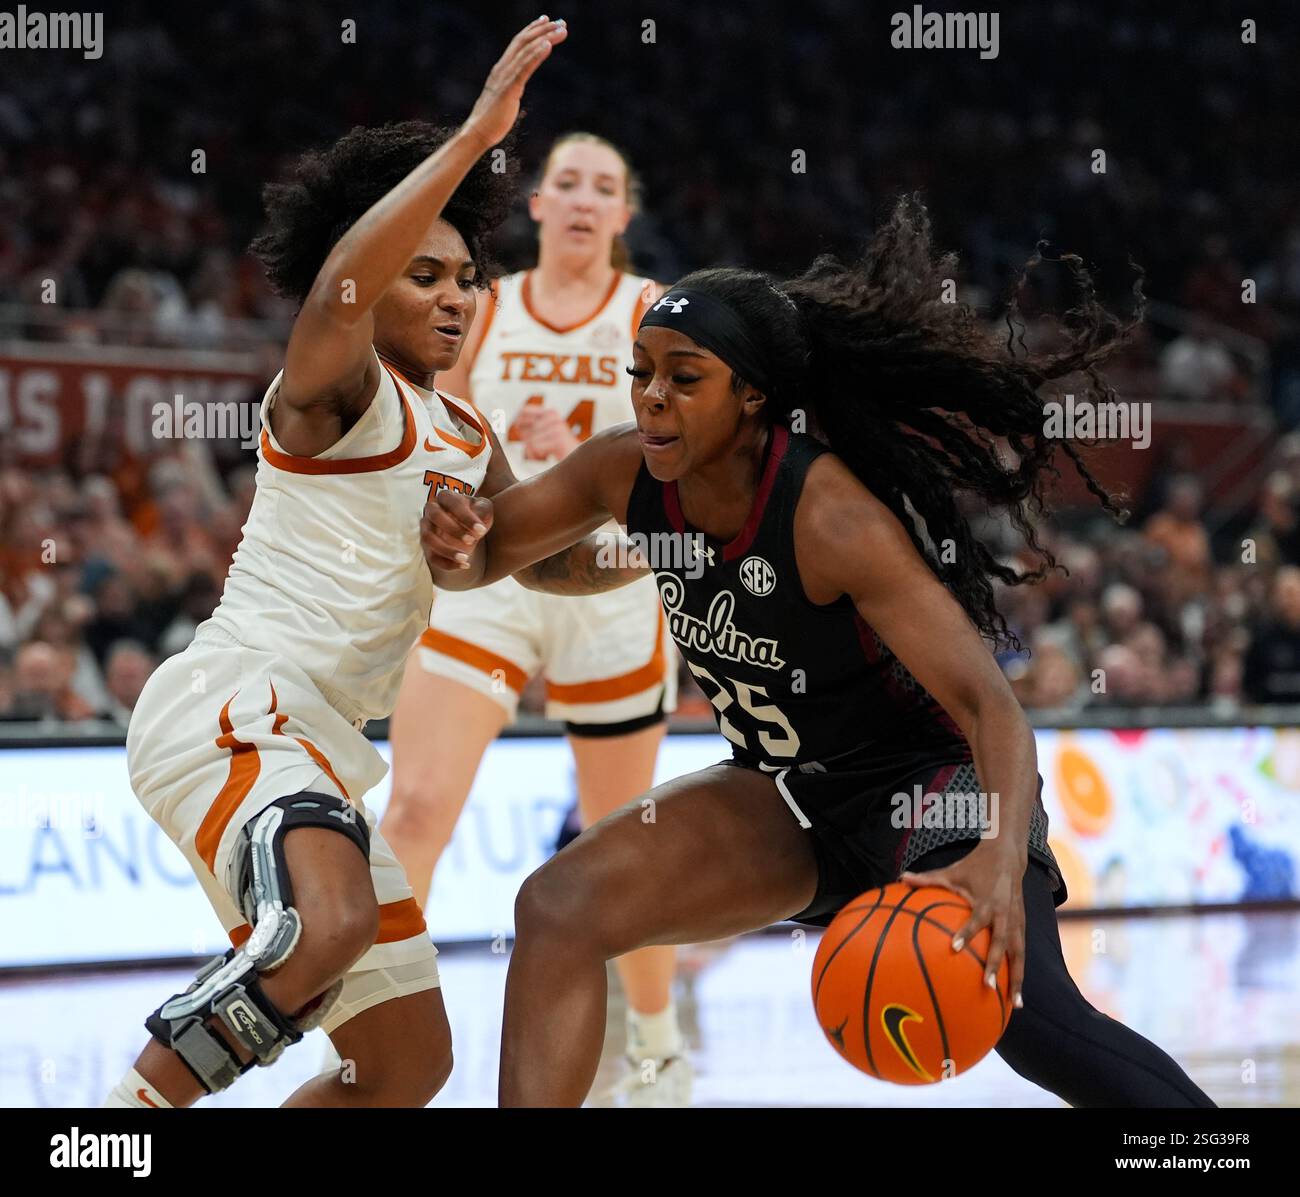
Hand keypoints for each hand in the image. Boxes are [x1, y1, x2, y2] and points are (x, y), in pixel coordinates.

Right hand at [421, 491, 493, 570]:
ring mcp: (426, 528)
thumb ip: (483, 510)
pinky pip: (431, 557)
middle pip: (436, 516)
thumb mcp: (484, 509)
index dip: (466, 517)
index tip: (482, 531)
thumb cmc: (476, 515)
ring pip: (428, 538)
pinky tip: (465, 565)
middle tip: (472, 540)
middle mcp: (431, 510)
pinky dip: (447, 563)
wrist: (470, 530)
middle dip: (454, 529)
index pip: (452, 503)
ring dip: (446, 549)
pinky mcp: (427, 546)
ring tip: (465, 558)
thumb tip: (478, 521)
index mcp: (446, 497)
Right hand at [463, 16, 567, 149]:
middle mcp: (503, 68)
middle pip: (524, 41)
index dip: (532, 29)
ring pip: (527, 51)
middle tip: (562, 22)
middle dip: (544, 30)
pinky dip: (536, 54)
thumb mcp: (504, 97)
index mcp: (502, 69)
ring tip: (561, 30)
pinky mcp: (509, 89)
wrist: (478, 131)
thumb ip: (510, 87)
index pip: (518, 43)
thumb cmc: (491, 119)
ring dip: (546, 38)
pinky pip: (524, 68)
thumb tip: (515, 87)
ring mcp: (505, 77)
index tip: (547, 20)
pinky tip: (548, 45)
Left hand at [512, 406, 579, 460]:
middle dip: (528, 443)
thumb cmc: (559, 451)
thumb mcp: (544, 435)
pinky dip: (537, 455)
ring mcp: (557, 428)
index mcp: (551, 413)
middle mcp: (554, 417)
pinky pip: (535, 447)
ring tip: (546, 454)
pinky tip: (546, 457)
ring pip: (530, 440)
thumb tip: (516, 423)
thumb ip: (530, 428)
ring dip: (534, 452)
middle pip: (526, 429)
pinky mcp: (558, 439)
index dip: (520, 424)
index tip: (525, 435)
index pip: (524, 411)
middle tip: (541, 449)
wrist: (579, 463)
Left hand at [900, 839, 1026, 1008]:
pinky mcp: (1022, 927)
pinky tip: (1016, 996)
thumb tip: (901, 878)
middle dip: (995, 965)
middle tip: (988, 987)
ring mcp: (1017, 922)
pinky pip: (1021, 953)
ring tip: (1016, 1005)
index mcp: (987, 901)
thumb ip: (927, 879)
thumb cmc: (974, 866)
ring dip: (1018, 978)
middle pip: (1002, 943)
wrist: (1007, 857)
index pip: (976, 919)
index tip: (954, 948)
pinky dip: (1020, 973)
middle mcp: (1005, 914)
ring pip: (1019, 954)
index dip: (966, 932)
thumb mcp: (951, 871)